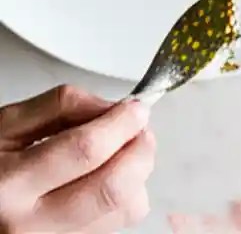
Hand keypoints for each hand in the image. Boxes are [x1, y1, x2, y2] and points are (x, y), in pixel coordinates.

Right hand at [0, 87, 153, 233]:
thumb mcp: (7, 127)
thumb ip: (60, 107)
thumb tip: (113, 108)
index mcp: (9, 184)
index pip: (84, 151)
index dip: (120, 124)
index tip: (136, 108)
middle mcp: (31, 224)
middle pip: (114, 188)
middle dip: (139, 151)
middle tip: (140, 131)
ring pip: (126, 209)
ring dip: (138, 175)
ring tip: (124, 153)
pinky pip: (118, 221)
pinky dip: (127, 195)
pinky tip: (107, 178)